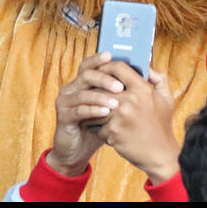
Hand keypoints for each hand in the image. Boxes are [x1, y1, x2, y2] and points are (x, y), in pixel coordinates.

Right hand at [48, 52, 124, 176]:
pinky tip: (105, 114)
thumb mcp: (111, 108)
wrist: (79, 151)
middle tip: (121, 87)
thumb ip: (123, 92)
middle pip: (86, 75)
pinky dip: (93, 111)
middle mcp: (71, 88)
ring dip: (101, 97)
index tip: (112, 56)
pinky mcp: (62, 116)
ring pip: (83, 93)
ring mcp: (65, 101)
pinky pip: (78, 110)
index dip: (99, 59)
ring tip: (116, 103)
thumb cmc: (98, 127)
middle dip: (104, 79)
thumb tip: (144, 75)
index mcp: (82, 82)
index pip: (90, 64)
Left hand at [97, 62, 179, 184]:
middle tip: (91, 92)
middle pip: (102, 87)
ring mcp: (120, 116)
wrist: (160, 154)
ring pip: (96, 106)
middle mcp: (131, 100)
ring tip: (93, 112)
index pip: (118, 67)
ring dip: (93, 110)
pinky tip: (103, 129)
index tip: (102, 69)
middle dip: (96, 90)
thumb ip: (158, 79)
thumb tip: (145, 66)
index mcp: (143, 89)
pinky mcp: (113, 132)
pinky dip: (98, 127)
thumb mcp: (166, 98)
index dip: (107, 66)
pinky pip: (97, 125)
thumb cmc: (162, 124)